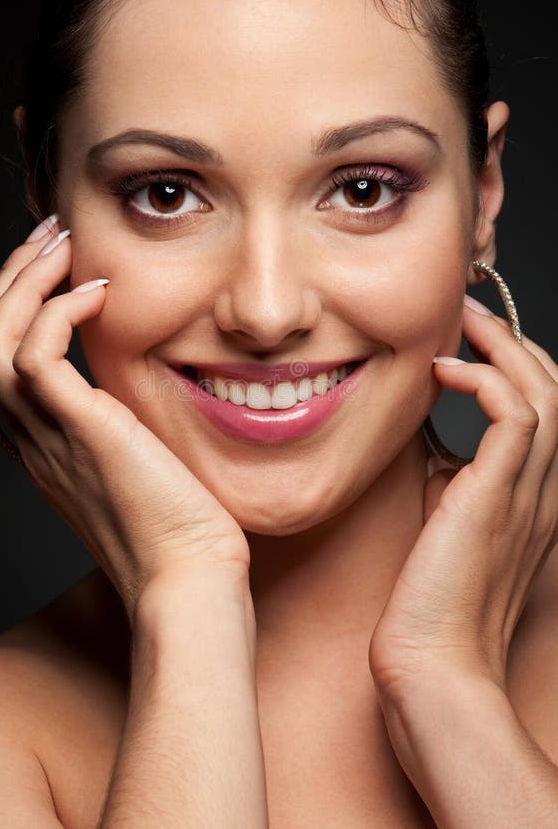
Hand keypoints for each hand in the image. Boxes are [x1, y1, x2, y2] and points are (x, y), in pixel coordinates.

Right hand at [0, 219, 250, 618]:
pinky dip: (56, 312)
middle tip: (50, 236)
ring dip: (22, 282)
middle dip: (10, 278)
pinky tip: (99, 293)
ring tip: (62, 245)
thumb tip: (142, 383)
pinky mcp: (79, 432)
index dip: (14, 304)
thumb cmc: (179, 527)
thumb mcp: (139, 462)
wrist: (189, 579)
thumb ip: (122, 423)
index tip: (56, 264)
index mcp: (41, 444)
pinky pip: (34, 356)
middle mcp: (29, 438)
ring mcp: (46, 437)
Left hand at [368, 297, 557, 698]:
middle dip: (515, 342)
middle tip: (468, 313)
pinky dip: (486, 380)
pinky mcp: (499, 497)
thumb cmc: (432, 599)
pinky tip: (443, 372)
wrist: (434, 663)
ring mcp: (531, 494)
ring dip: (505, 347)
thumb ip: (452, 481)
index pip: (546, 411)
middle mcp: (546, 490)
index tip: (469, 339)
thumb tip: (431, 443)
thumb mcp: (448, 524)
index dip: (516, 366)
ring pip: (547, 393)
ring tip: (461, 321)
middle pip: (557, 390)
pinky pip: (518, 416)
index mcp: (536, 496)